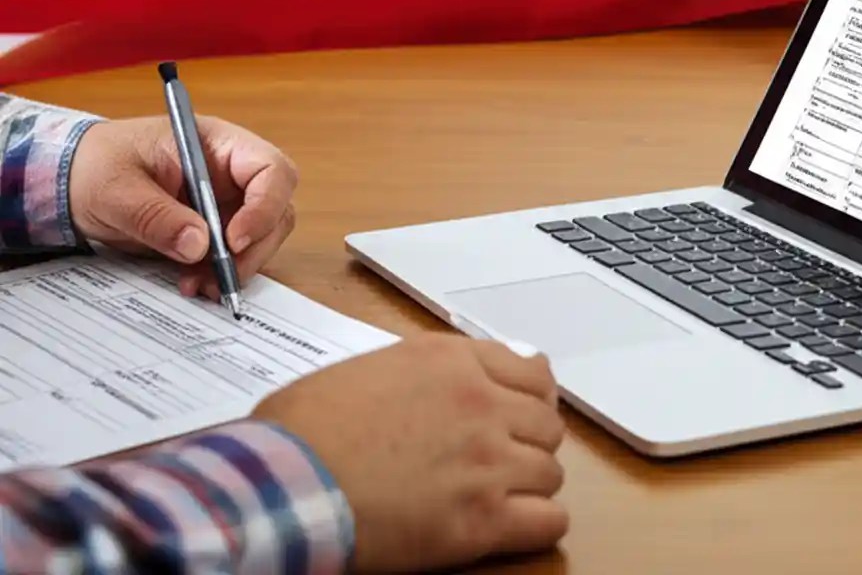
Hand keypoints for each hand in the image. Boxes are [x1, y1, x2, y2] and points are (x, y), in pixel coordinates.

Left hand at [68, 116, 297, 299]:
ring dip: (238, 266)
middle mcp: (232, 172)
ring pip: (260, 238)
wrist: (70, 182)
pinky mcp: (215, 228)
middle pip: (275, 209)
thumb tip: (199, 245)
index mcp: (216, 144)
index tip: (233, 241)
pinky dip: (220, 274)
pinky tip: (193, 283)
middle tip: (222, 273)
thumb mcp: (115, 189)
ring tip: (199, 285)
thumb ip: (155, 215)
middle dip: (255, 246)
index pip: (271, 169)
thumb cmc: (93, 166)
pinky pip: (234, 255)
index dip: (265, 206)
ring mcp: (227, 201)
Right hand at [253, 336, 568, 571]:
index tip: (521, 413)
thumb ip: (424, 371)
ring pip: (551, 472)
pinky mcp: (483, 520)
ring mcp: (488, 462)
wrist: (281, 481)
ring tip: (499, 497)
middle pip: (547, 424)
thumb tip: (449, 382)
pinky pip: (549, 521)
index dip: (531, 397)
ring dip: (530, 485)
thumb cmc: (301, 429)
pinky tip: (513, 527)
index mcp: (451, 361)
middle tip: (503, 461)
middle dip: (529, 443)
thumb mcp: (369, 369)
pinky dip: (538, 526)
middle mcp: (481, 404)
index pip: (533, 371)